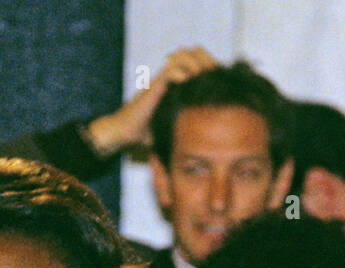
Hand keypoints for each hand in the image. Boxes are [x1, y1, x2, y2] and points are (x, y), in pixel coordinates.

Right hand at [85, 46, 217, 154]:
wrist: (123, 133)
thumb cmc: (146, 134)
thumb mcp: (174, 127)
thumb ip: (188, 124)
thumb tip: (208, 139)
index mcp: (176, 83)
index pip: (198, 61)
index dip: (211, 65)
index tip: (221, 79)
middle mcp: (169, 77)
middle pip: (194, 52)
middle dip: (207, 62)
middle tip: (214, 78)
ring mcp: (161, 79)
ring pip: (183, 56)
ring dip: (195, 65)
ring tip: (201, 80)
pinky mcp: (154, 86)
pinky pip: (171, 70)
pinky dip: (182, 74)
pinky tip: (188, 84)